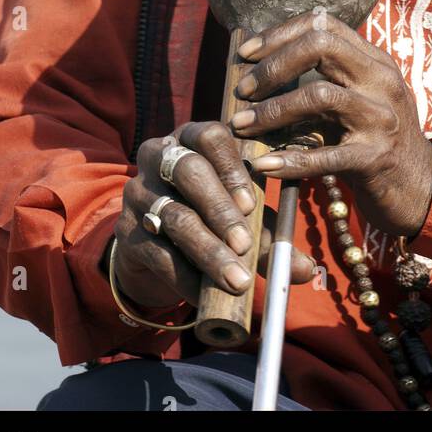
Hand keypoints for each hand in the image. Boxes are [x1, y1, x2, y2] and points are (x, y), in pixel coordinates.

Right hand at [113, 122, 315, 310]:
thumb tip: (304, 268)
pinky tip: (205, 296)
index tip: (250, 203)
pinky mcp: (127, 231)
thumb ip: (269, 235)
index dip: (231, 167)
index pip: (210, 135)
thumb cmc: (208, 217)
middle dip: (220, 209)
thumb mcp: (238, 217)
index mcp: (191, 138)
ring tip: (236, 279)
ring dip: (209, 250)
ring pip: (175, 216)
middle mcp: (159, 156)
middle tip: (244, 245)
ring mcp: (138, 192)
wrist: (156, 245)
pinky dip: (186, 277)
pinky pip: (158, 253)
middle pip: (188, 170)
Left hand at [229, 11, 431, 239]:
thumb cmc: (376, 140)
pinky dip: (289, 160)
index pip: (324, 25)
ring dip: (272, 111)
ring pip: (318, 96)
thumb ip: (328, 79)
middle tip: (244, 89)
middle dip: (273, 66)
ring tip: (243, 125)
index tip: (246, 53)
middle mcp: (382, 81)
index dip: (280, 33)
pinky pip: (325, 156)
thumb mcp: (361, 99)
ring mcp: (381, 118)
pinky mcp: (375, 158)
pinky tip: (264, 166)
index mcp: (376, 61)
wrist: (422, 188)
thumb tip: (263, 65)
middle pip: (321, 47)